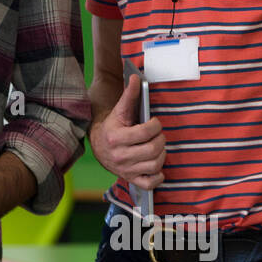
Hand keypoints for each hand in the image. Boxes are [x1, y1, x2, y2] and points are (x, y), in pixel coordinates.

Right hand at [91, 74, 165, 189]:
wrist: (99, 145)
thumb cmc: (113, 125)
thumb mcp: (119, 110)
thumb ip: (129, 95)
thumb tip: (136, 77)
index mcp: (115, 137)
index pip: (145, 132)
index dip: (156, 125)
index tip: (155, 122)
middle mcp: (119, 156)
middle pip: (152, 150)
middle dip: (160, 140)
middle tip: (158, 135)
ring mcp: (125, 169)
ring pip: (154, 165)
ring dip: (161, 155)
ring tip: (158, 147)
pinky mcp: (129, 179)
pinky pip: (149, 184)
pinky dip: (157, 177)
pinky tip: (157, 166)